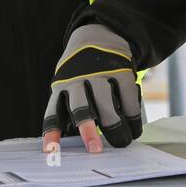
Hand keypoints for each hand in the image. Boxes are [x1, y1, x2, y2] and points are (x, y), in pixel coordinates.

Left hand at [42, 24, 141, 152]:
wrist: (97, 36)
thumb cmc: (81, 74)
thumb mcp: (68, 87)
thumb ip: (71, 111)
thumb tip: (78, 144)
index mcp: (61, 88)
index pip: (53, 113)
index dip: (52, 133)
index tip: (51, 151)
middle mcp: (77, 81)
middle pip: (80, 107)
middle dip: (87, 129)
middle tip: (95, 149)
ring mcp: (99, 74)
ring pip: (105, 102)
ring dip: (115, 125)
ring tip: (123, 141)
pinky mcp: (120, 70)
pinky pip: (127, 95)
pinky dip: (132, 115)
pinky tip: (134, 128)